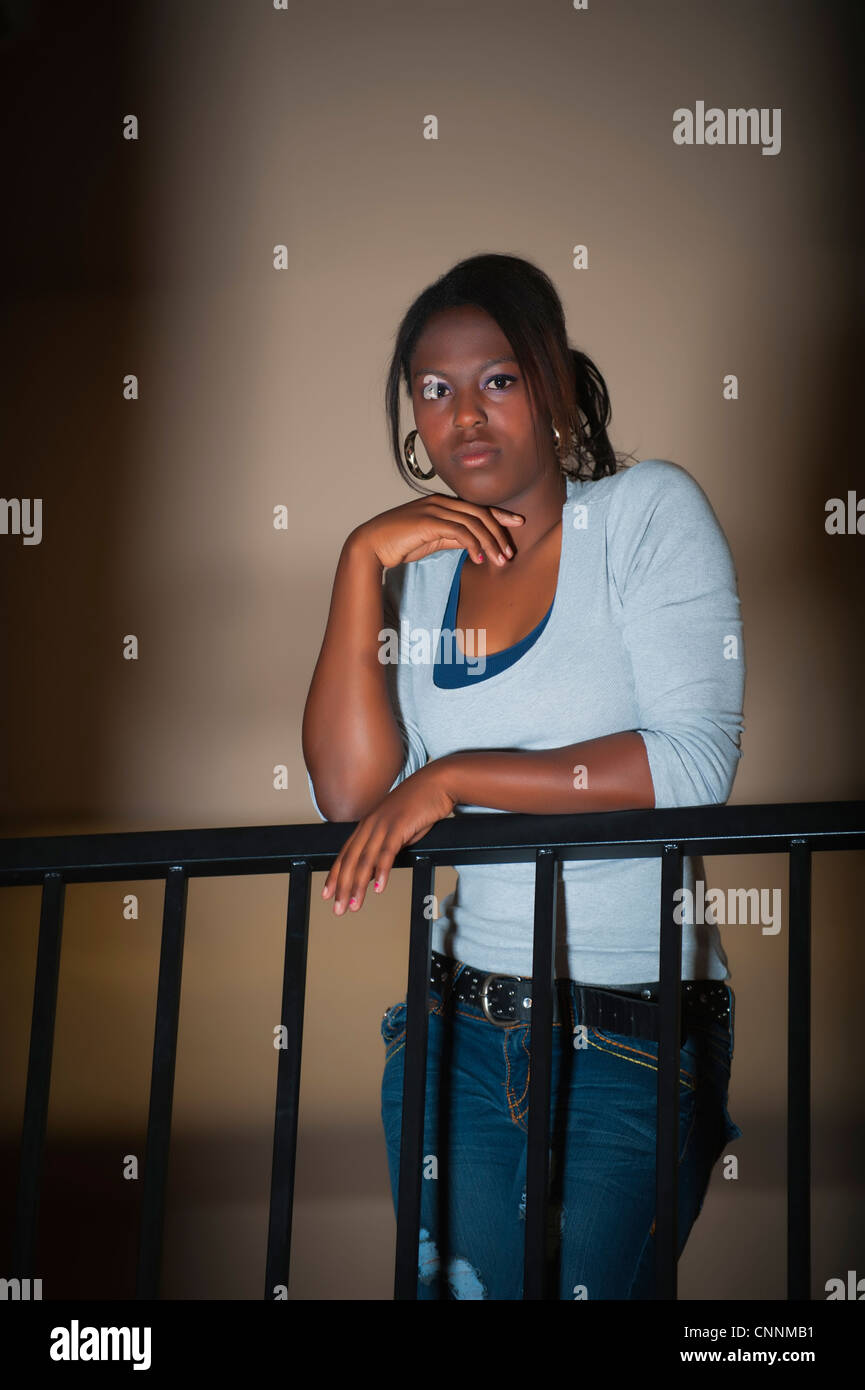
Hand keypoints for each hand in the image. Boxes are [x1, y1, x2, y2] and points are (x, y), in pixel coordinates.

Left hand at [321, 764, 454, 913]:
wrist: (437, 782)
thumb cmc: (420, 805)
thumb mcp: (399, 828)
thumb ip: (387, 845)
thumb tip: (379, 866)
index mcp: (368, 824)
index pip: (346, 854)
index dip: (335, 875)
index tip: (328, 894)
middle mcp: (370, 824)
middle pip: (351, 860)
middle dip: (342, 887)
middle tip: (338, 909)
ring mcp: (383, 824)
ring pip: (365, 859)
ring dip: (358, 885)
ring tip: (354, 905)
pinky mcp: (399, 825)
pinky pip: (387, 852)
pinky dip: (381, 871)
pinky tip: (378, 888)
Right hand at [351, 493, 523, 570]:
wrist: (371, 544)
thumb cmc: (398, 543)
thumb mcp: (431, 539)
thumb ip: (451, 537)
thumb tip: (471, 543)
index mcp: (442, 503)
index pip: (478, 507)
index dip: (500, 514)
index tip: (518, 523)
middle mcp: (441, 502)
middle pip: (480, 513)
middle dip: (499, 533)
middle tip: (510, 553)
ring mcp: (434, 510)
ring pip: (473, 523)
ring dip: (490, 543)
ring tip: (500, 560)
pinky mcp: (428, 521)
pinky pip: (458, 531)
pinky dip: (472, 544)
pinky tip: (479, 559)